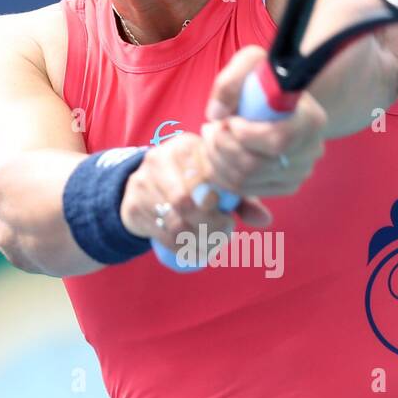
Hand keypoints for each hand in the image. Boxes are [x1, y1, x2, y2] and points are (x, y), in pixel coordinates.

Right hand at [119, 129, 272, 245]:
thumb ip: (242, 198)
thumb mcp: (216, 182)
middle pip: (186, 202)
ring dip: (196, 240)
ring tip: (211, 245)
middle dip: (208, 226)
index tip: (228, 219)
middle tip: (221, 235)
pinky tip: (194, 251)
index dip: (218, 204)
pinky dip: (181, 248)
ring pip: (173, 221)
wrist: (144, 187)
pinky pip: (161, 234)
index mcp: (185, 147)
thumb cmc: (191, 182)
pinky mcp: (133, 206)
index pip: (204, 177)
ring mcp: (142, 182)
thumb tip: (265, 219)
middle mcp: (159, 159)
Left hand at [201, 45, 326, 196]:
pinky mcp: (287, 186)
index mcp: (311, 120)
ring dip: (217, 161)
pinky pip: (247, 190)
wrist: (281, 100)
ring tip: (211, 139)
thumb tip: (216, 114)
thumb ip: (230, 81)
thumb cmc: (266, 80)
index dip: (244, 135)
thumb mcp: (251, 64)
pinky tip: (219, 156)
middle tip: (210, 129)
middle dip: (221, 148)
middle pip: (255, 165)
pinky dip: (224, 176)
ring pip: (246, 181)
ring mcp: (300, 172)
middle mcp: (311, 150)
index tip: (230, 119)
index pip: (276, 141)